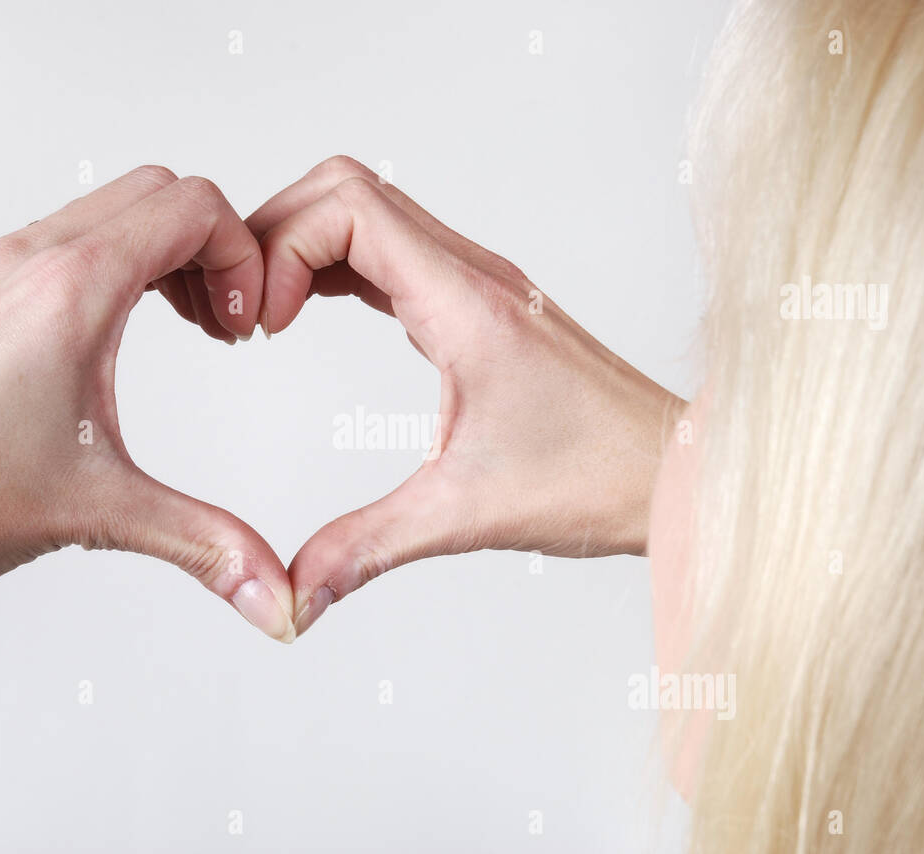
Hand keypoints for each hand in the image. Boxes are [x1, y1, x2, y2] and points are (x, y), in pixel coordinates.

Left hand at [0, 166, 296, 640]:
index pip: (192, 208)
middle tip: (220, 324)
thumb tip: (277, 597)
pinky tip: (104, 342)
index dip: (245, 256)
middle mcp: (24, 260)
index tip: (244, 325)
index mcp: (68, 290)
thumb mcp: (99, 513)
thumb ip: (207, 545)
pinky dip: (106, 267)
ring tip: (177, 330)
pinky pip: (55, 240)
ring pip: (102, 211)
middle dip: (210, 249)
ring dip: (157, 255)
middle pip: (155, 193)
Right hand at [246, 157, 682, 634]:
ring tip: (267, 316)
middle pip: (345, 188)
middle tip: (248, 315)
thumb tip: (292, 595)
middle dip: (274, 236)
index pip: (347, 208)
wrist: (675, 473)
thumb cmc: (599, 479)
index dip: (281, 248)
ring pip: (367, 210)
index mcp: (465, 304)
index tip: (262, 326)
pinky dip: (336, 266)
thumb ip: (366, 549)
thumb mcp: (464, 515)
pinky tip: (312, 315)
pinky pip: (391, 251)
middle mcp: (471, 273)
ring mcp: (475, 282)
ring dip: (303, 246)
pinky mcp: (477, 304)